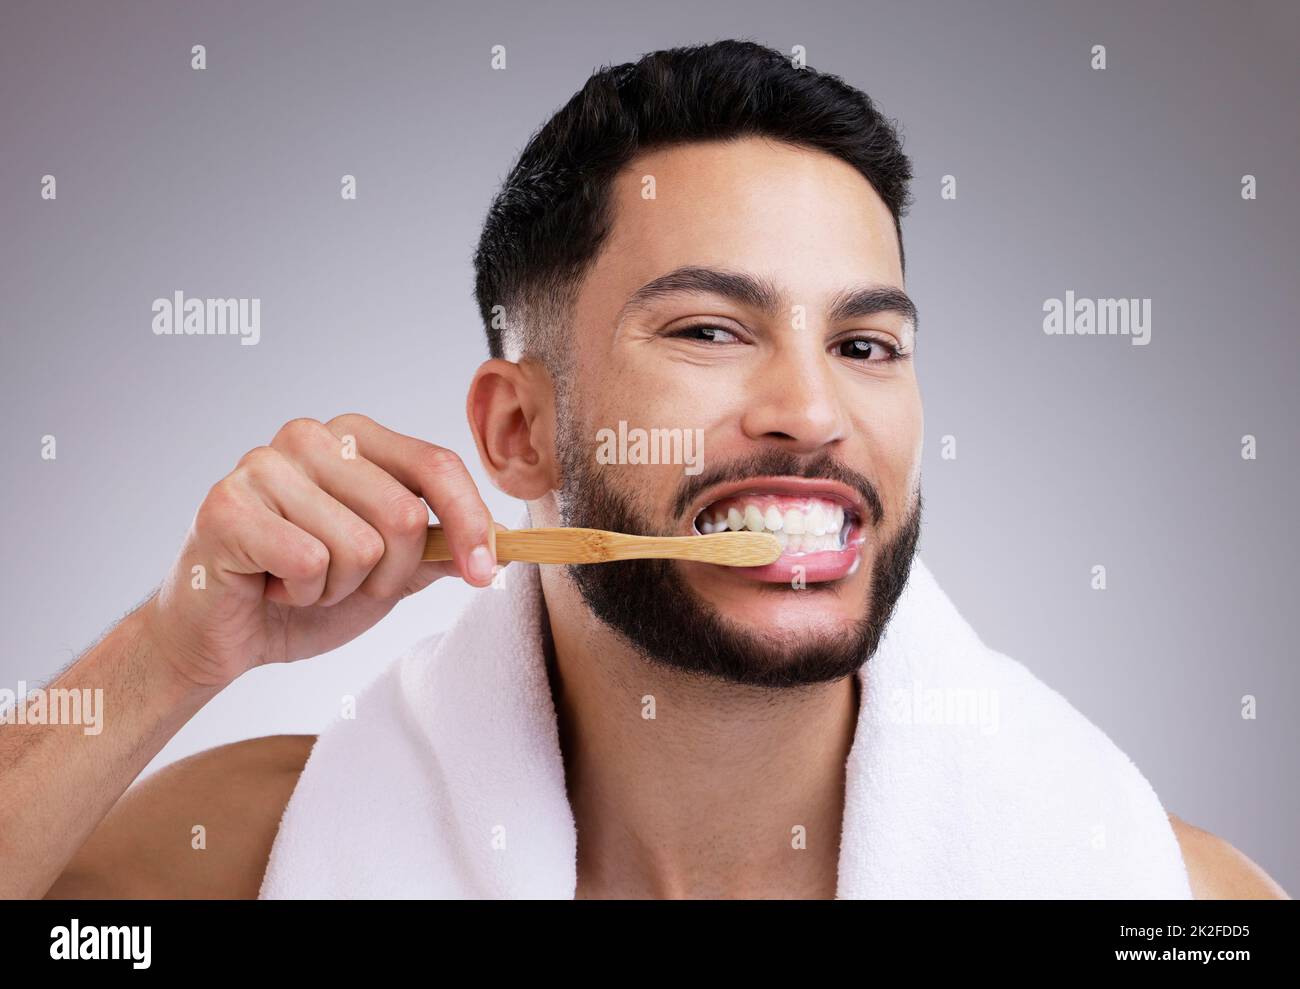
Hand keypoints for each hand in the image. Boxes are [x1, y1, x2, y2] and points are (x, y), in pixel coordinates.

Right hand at [143, 414, 499, 688]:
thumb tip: (507, 542)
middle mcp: (311, 437)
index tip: (486, 574)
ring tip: (301, 582)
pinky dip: (301, 593)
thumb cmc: (307, 592)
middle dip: (387, 574)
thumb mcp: (390, 572)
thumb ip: (441, 550)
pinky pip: (309, 561)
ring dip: (338, 588)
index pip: (437, 464)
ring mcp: (263, 464)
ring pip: (358, 545)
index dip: (470, 521)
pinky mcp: (226, 504)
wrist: (226, 635)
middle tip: (343, 582)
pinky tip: (271, 584)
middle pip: (403, 513)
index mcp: (356, 438)